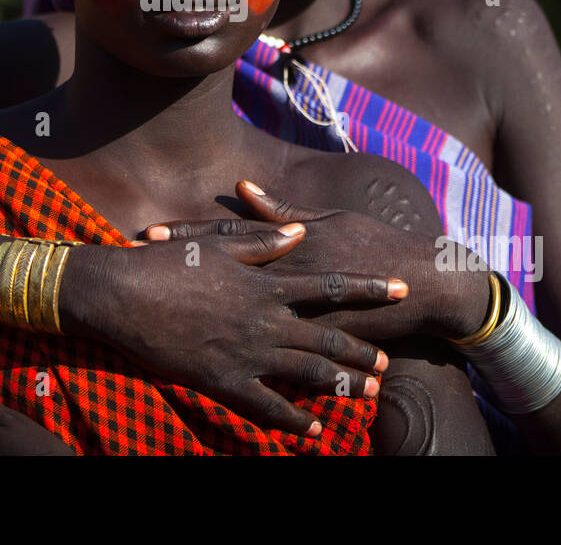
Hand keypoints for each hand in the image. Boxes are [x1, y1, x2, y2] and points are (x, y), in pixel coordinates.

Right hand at [60, 225, 402, 437]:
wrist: (122, 295)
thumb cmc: (166, 264)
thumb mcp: (217, 245)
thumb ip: (262, 241)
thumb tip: (299, 234)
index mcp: (264, 285)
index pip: (329, 286)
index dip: (367, 288)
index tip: (398, 289)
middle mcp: (263, 321)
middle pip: (326, 337)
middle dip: (360, 350)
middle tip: (386, 363)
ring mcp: (245, 354)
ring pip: (306, 373)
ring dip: (340, 383)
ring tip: (367, 392)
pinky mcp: (223, 381)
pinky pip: (267, 407)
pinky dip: (293, 420)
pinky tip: (314, 429)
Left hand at [144, 181, 489, 342]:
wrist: (422, 285)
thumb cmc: (373, 244)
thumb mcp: (329, 220)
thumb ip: (282, 210)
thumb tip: (243, 186)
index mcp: (287, 244)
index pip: (228, 238)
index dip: (188, 236)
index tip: (150, 232)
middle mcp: (284, 279)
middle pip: (223, 277)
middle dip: (181, 274)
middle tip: (137, 269)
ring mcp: (296, 314)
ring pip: (238, 320)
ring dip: (199, 321)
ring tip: (157, 327)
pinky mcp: (310, 345)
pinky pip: (270, 360)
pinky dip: (241, 364)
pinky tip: (209, 373)